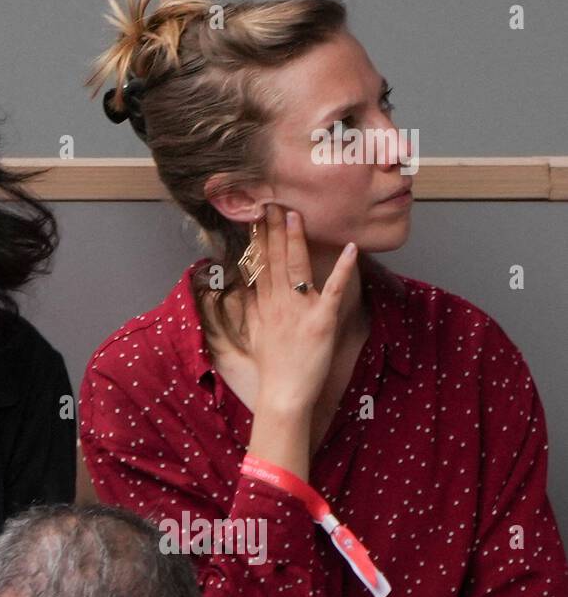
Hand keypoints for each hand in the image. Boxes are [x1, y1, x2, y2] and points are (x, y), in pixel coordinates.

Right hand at [245, 204, 357, 414]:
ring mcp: (300, 310)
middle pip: (274, 259)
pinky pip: (333, 291)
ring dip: (296, 240)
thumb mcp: (254, 334)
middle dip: (273, 229)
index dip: (258, 238)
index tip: (256, 215)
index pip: (259, 264)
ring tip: (296, 215)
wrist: (282, 394)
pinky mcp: (321, 321)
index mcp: (264, 305)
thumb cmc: (272, 367)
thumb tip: (245, 287)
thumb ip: (250, 308)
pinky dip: (343, 270)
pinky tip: (351, 249)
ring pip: (296, 268)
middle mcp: (279, 303)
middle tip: (272, 202)